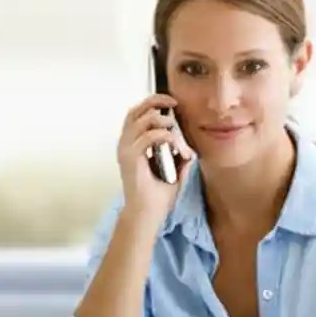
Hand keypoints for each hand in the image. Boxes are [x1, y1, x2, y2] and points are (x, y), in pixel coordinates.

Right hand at [117, 94, 192, 218]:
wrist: (147, 215)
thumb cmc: (156, 197)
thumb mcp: (173, 172)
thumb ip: (179, 157)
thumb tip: (190, 148)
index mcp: (131, 145)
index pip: (137, 114)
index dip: (153, 103)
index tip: (172, 103)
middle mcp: (125, 144)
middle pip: (136, 110)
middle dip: (155, 102)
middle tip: (173, 104)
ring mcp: (125, 150)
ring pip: (142, 120)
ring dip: (162, 121)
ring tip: (174, 131)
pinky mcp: (130, 158)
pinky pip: (148, 137)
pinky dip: (164, 136)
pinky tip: (173, 143)